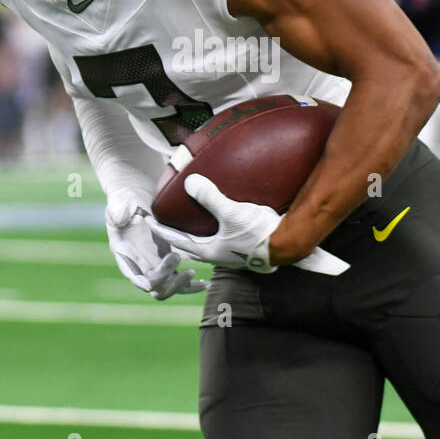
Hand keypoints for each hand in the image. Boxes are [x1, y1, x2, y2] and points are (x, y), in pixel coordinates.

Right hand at [105, 191, 206, 299]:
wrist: (137, 205)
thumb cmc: (126, 203)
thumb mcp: (119, 204)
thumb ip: (118, 210)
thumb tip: (121, 216)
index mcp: (125, 255)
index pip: (131, 274)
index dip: (139, 281)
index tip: (148, 283)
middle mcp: (141, 267)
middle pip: (153, 286)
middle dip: (165, 277)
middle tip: (177, 256)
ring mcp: (157, 268)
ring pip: (169, 288)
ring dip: (180, 285)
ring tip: (193, 272)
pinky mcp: (170, 265)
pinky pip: (182, 283)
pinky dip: (193, 285)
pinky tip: (205, 283)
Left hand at [149, 174, 350, 275]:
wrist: (290, 245)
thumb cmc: (259, 234)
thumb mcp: (232, 213)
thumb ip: (210, 198)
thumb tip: (190, 183)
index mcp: (210, 251)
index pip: (178, 241)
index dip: (162, 231)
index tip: (149, 222)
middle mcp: (219, 255)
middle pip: (191, 246)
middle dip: (178, 236)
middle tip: (168, 224)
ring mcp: (233, 254)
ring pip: (209, 243)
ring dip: (198, 234)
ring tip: (194, 222)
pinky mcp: (246, 248)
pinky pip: (224, 238)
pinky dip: (217, 229)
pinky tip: (224, 220)